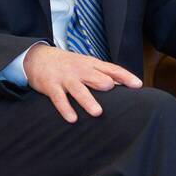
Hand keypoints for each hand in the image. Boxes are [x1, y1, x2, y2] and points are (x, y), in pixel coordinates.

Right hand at [23, 42, 142, 122]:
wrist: (37, 57)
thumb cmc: (68, 64)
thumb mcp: (87, 64)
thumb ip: (103, 74)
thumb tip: (123, 85)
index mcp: (92, 64)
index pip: (112, 69)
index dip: (125, 77)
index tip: (138, 85)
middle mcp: (80, 70)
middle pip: (97, 77)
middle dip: (106, 85)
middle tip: (117, 98)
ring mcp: (66, 78)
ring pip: (79, 90)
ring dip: (88, 101)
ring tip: (97, 112)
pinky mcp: (51, 86)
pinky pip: (59, 99)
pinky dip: (65, 108)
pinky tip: (72, 118)